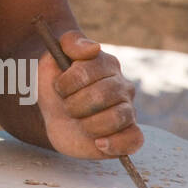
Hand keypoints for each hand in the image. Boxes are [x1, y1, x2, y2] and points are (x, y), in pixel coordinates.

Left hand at [36, 31, 142, 158]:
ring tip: (80, 123)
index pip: (87, 71)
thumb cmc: (56, 87)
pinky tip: (98, 142)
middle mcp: (122, 86)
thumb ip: (70, 43)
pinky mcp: (128, 135)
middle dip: (74, 104)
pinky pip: (134, 139)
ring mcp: (128, 111)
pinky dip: (114, 143)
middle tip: (68, 107)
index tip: (59, 88)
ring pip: (117, 117)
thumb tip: (94, 48)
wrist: (54, 116)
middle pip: (102, 95)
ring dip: (88, 124)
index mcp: (106, 64)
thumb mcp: (52, 60)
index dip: (66, 83)